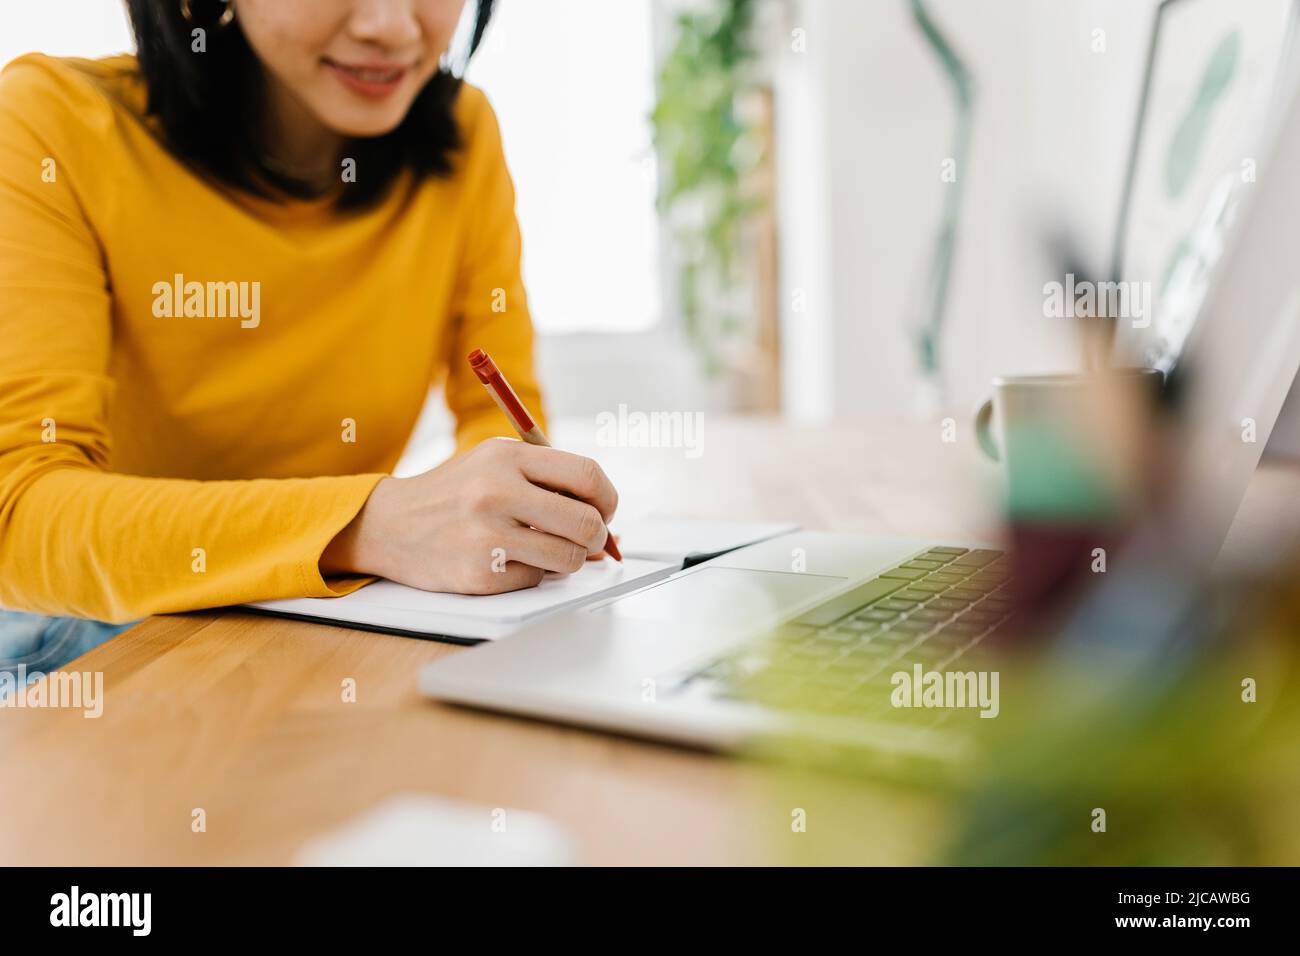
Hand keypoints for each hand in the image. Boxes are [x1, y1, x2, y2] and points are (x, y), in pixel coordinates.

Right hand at [321, 438, 617, 593]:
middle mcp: (496, 492)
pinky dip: (529, 572)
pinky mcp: (477, 573)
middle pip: (585, 522)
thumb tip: (605, 519)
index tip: (605, 510)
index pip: (586, 475)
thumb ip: (546, 480)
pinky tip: (504, 559)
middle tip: (591, 540)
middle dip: (598, 536)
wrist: (390, 523)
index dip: (608, 497)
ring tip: (547, 549)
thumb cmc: (456, 492)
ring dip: (568, 559)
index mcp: (506, 457)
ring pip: (567, 558)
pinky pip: (534, 578)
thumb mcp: (495, 464)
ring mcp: (485, 535)